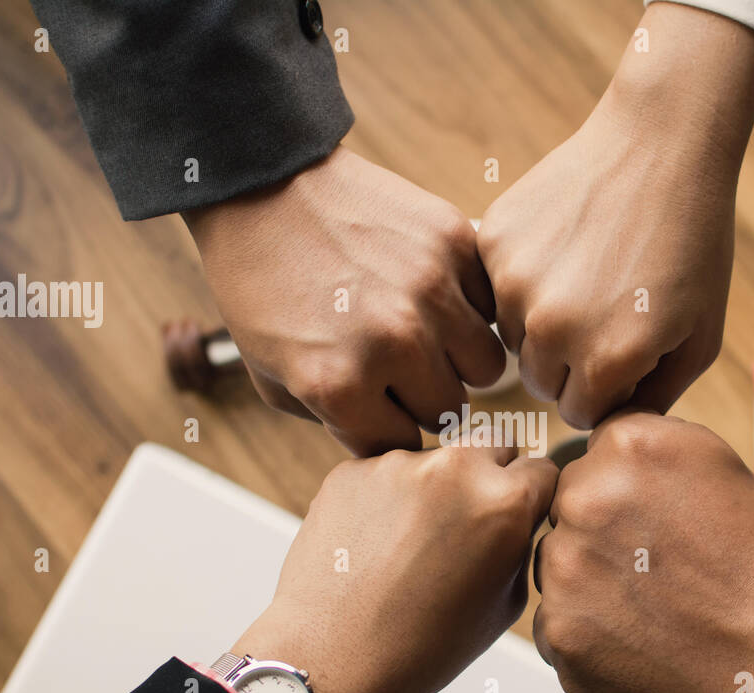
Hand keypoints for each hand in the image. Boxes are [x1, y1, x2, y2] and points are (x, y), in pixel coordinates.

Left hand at [185, 147, 504, 456]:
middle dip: (420, 396)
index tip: (371, 403)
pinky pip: (492, 308)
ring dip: (456, 360)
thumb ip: (335, 423)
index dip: (384, 426)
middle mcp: (393, 343)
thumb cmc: (261, 286)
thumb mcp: (272, 377)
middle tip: (393, 366)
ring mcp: (431, 291)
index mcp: (339, 386)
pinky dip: (471, 309)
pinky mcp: (455, 244)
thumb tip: (394, 438)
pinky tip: (435, 297)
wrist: (263, 187)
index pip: (398, 443)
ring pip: (485, 368)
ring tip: (423, 336)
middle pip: (447, 411)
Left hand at [232, 444, 557, 692]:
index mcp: (503, 503)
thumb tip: (520, 515)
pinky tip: (375, 546)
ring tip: (410, 549)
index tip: (521, 513)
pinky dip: (387, 498)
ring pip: (437, 460)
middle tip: (467, 528)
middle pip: (493, 445)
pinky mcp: (351, 470)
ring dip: (435, 489)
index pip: (543, 468)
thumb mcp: (505, 606)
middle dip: (491, 477)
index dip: (534, 495)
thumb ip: (520, 544)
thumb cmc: (420, 647)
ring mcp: (397, 464)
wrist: (332, 660)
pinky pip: (386, 472)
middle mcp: (454, 469)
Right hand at [477, 4, 753, 427]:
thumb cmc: (693, 244)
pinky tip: (564, 247)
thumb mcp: (700, 337)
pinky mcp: (493, 243)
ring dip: (541, 323)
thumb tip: (610, 429)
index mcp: (606, 361)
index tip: (623, 353)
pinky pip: (494, 290)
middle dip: (569, 361)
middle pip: (541, 381)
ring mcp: (515, 284)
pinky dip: (521, 280)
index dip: (602, 387)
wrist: (662, 146)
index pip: (577, 412)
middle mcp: (552, 330)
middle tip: (604, 313)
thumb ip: (655, 399)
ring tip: (585, 278)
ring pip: (512, 338)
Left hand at [533, 410, 753, 692]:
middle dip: (598, 535)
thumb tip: (599, 442)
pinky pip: (557, 625)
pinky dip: (589, 635)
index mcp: (627, 446)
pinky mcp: (559, 633)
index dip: (624, 494)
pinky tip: (637, 639)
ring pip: (554, 567)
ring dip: (587, 583)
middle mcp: (585, 498)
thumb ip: (648, 437)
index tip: (655, 521)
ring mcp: (564, 569)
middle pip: (565, 509)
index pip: (590, 458)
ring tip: (651, 606)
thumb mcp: (716, 464)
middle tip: (656, 569)